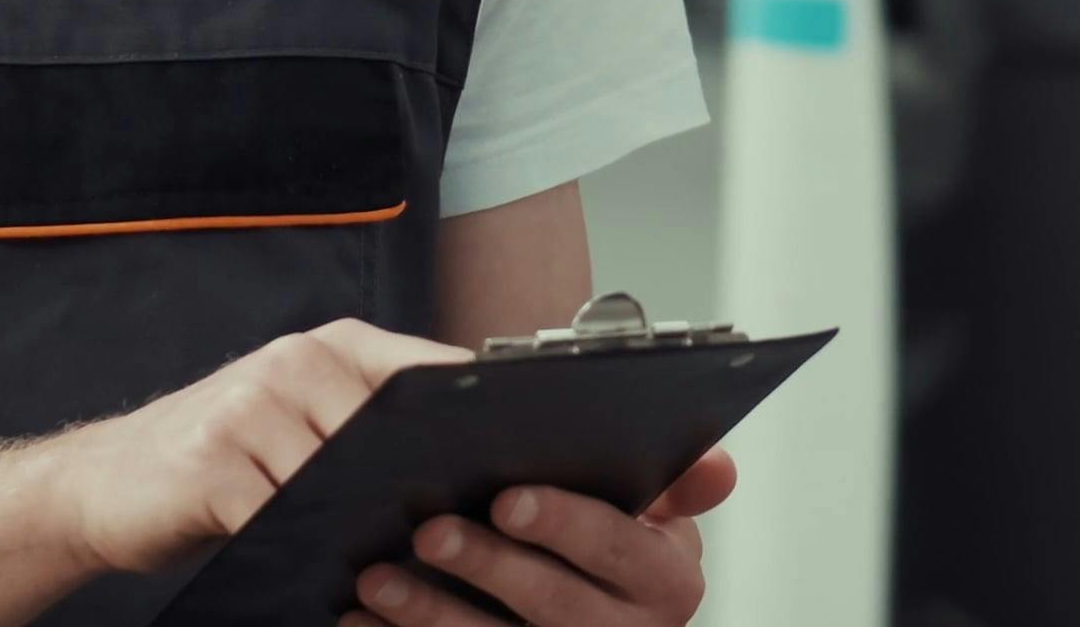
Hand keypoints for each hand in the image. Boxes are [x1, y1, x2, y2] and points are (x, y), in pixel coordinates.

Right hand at [36, 320, 470, 576]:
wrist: (99, 482)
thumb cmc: (215, 458)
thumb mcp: (295, 415)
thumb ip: (366, 417)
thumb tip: (466, 458)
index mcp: (330, 347)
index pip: (429, 370)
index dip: (476, 415)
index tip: (514, 458)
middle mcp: (296, 363)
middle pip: (397, 431)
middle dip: (419, 484)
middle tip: (447, 528)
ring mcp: (253, 409)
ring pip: (346, 477)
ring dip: (365, 524)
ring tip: (384, 554)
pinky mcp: (217, 465)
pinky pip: (287, 516)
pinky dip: (309, 548)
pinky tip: (320, 565)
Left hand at [345, 448, 736, 626]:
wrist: (598, 619)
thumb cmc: (610, 547)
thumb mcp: (654, 513)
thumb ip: (676, 483)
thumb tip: (716, 468)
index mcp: (668, 582)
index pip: (621, 549)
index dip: (565, 524)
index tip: (508, 498)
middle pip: (556, 608)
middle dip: (488, 567)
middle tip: (430, 530)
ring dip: (431, 616)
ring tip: (376, 577)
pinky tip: (364, 620)